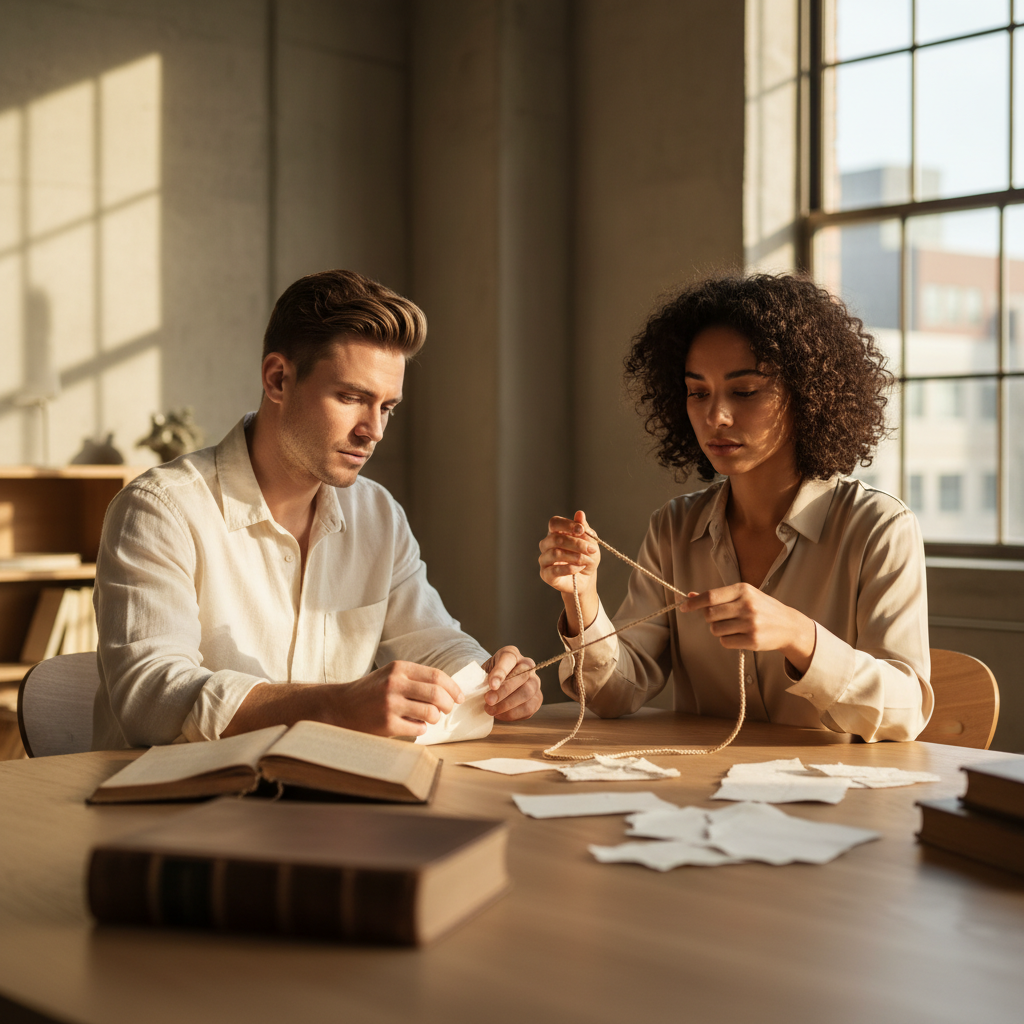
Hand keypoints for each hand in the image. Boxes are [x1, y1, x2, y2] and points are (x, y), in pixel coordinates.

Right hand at [330, 661, 464, 737]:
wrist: (340, 707)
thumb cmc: (371, 691)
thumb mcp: (391, 675)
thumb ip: (416, 678)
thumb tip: (449, 690)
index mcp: (399, 668)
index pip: (437, 675)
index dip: (453, 687)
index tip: (459, 697)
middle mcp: (395, 683)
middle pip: (437, 693)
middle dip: (448, 704)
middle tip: (448, 709)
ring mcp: (390, 704)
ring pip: (431, 712)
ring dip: (436, 718)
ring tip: (430, 718)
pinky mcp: (387, 724)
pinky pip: (418, 728)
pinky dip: (422, 728)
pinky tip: (414, 725)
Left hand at [482, 646, 542, 720]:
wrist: (498, 684)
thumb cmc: (489, 677)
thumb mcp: (482, 672)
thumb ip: (480, 677)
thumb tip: (472, 690)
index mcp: (511, 654)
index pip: (508, 659)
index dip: (500, 672)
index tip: (491, 685)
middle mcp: (527, 665)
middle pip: (521, 676)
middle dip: (504, 691)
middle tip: (488, 701)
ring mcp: (535, 681)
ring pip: (527, 692)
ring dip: (508, 704)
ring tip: (491, 711)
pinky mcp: (537, 698)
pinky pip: (529, 707)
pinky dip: (514, 713)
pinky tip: (500, 715)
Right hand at [538, 510, 600, 634]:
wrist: (586, 579)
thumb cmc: (587, 557)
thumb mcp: (590, 542)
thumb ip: (584, 528)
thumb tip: (580, 513)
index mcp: (556, 532)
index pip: (554, 523)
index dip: (567, 525)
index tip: (581, 530)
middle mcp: (546, 544)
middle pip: (555, 538)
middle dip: (576, 543)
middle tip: (592, 549)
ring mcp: (544, 559)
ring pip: (555, 553)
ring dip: (575, 556)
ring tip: (587, 560)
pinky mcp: (545, 574)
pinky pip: (555, 570)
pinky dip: (570, 568)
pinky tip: (580, 568)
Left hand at [684, 584, 816, 674]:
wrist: (789, 625)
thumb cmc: (762, 608)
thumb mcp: (744, 595)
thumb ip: (718, 596)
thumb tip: (690, 596)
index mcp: (743, 590)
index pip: (710, 596)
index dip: (694, 603)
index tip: (684, 607)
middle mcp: (747, 605)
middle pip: (709, 615)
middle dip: (709, 618)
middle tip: (720, 618)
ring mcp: (750, 624)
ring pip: (715, 630)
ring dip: (718, 630)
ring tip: (734, 626)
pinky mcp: (752, 641)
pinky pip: (725, 642)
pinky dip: (727, 640)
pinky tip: (740, 635)